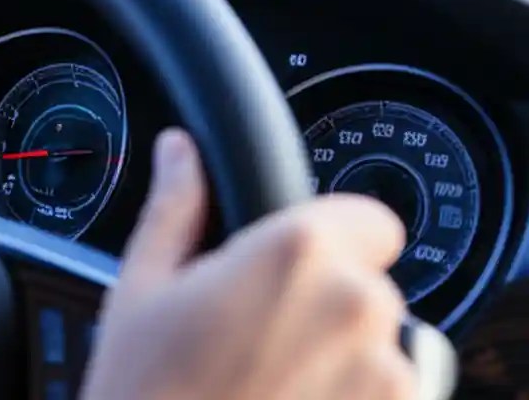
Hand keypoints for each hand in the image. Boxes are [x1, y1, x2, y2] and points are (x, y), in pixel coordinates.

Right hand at [81, 129, 414, 399]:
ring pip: (378, 344)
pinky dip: (348, 399)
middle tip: (256, 332)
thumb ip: (176, 207)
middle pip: (369, 282)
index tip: (290, 269)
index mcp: (296, 253)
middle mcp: (357, 308)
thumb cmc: (146, 390)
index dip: (330, 240)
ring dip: (339, 355)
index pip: (369, 217)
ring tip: (267, 380)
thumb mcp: (143, 287)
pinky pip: (385, 394)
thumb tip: (179, 152)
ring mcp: (385, 376)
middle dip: (324, 301)